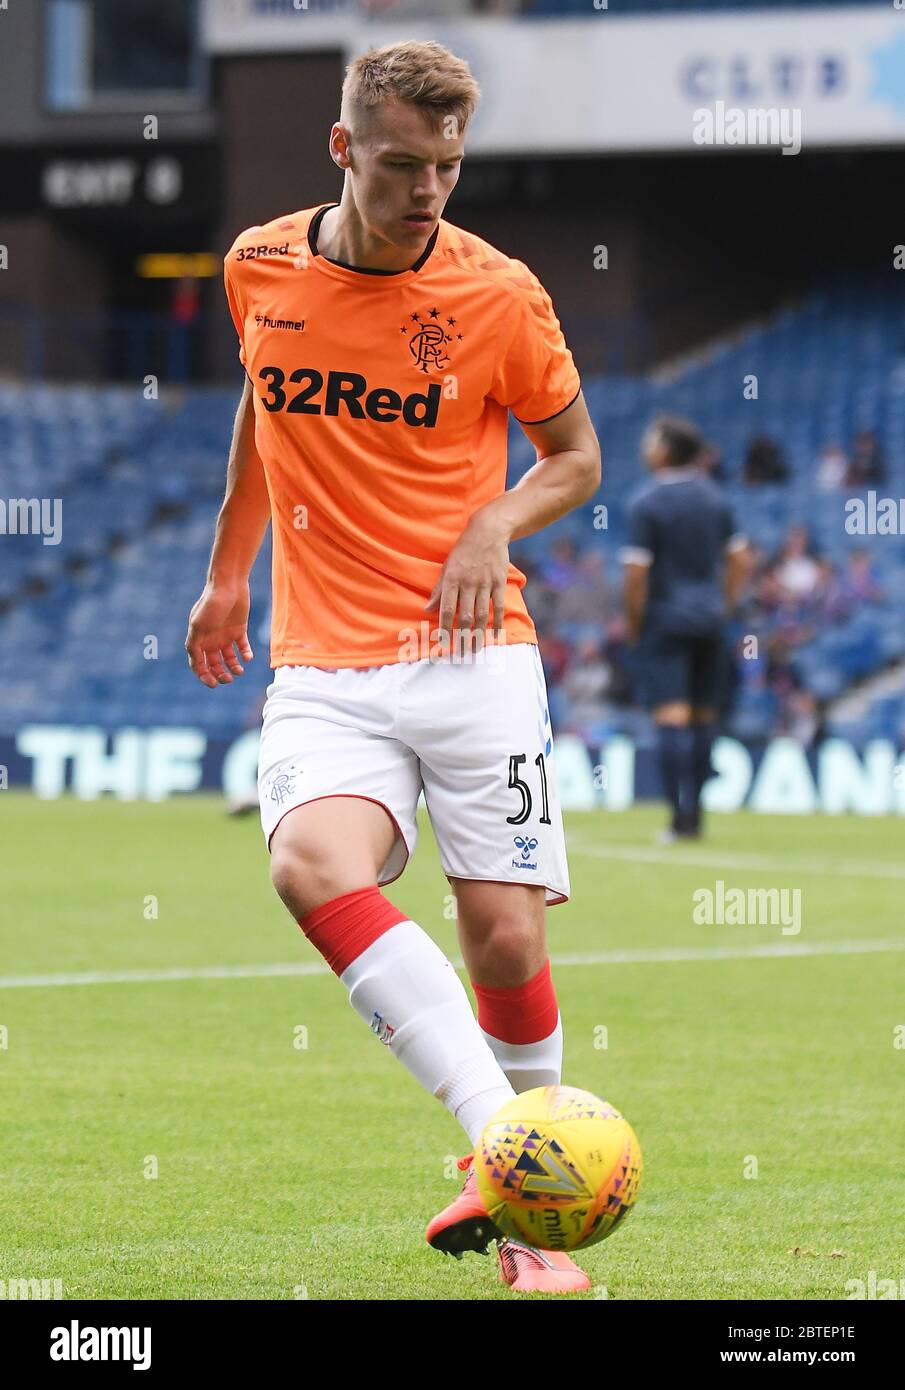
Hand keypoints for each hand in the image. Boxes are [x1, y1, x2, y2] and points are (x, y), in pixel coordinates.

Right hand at [185, 582, 252, 687]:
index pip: (198, 664)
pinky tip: (247, 658)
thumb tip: (194, 663)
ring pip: (229, 659)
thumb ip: (194, 644)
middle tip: (228, 679)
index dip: (204, 676)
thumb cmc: (210, 603)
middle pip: (214, 665)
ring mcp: (225, 636)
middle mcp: (211, 640)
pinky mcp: (239, 630)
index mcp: (198, 640)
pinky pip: (242, 648)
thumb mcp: (198, 625)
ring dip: (233, 667)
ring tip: (239, 671)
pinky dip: (245, 655)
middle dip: (220, 674)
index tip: (213, 683)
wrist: (229, 585)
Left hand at [424, 511, 509, 638]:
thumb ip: (438, 590)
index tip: (442, 643)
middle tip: (461, 652)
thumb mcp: (446, 567)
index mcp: (452, 579)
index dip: (444, 628)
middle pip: (466, 616)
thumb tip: (427, 610)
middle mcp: (469, 582)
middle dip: (463, 637)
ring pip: (482, 614)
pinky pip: (498, 606)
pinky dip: (498, 622)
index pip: (447, 609)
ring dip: (479, 634)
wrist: (488, 532)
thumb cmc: (463, 551)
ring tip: (476, 648)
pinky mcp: (499, 582)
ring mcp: (485, 583)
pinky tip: (495, 635)